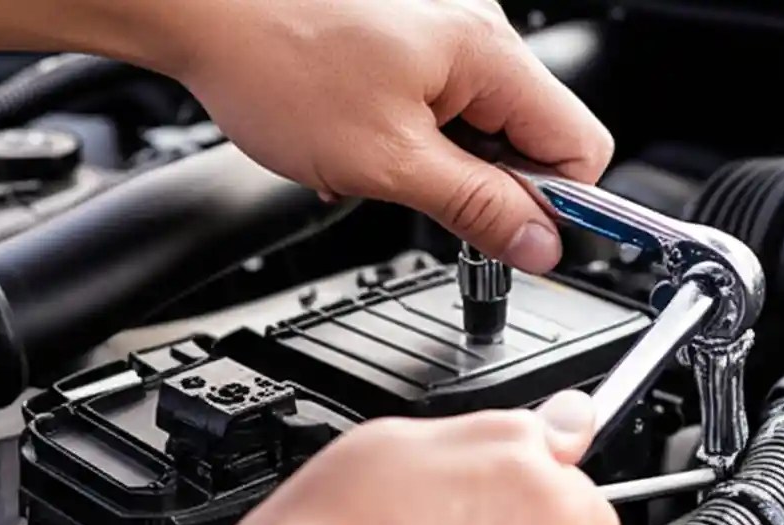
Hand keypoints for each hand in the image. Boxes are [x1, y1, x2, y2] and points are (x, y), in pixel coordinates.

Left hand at [162, 0, 613, 274]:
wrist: (203, 8)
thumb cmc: (278, 62)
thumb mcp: (388, 162)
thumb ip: (476, 206)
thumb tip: (540, 242)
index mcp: (490, 53)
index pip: (580, 146)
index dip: (554, 203)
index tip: (513, 236)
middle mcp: (476, 29)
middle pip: (529, 135)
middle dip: (484, 184)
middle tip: (426, 202)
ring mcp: (440, 27)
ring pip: (477, 124)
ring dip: (437, 162)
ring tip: (377, 164)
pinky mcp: (404, 32)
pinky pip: (437, 100)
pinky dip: (408, 134)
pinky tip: (359, 142)